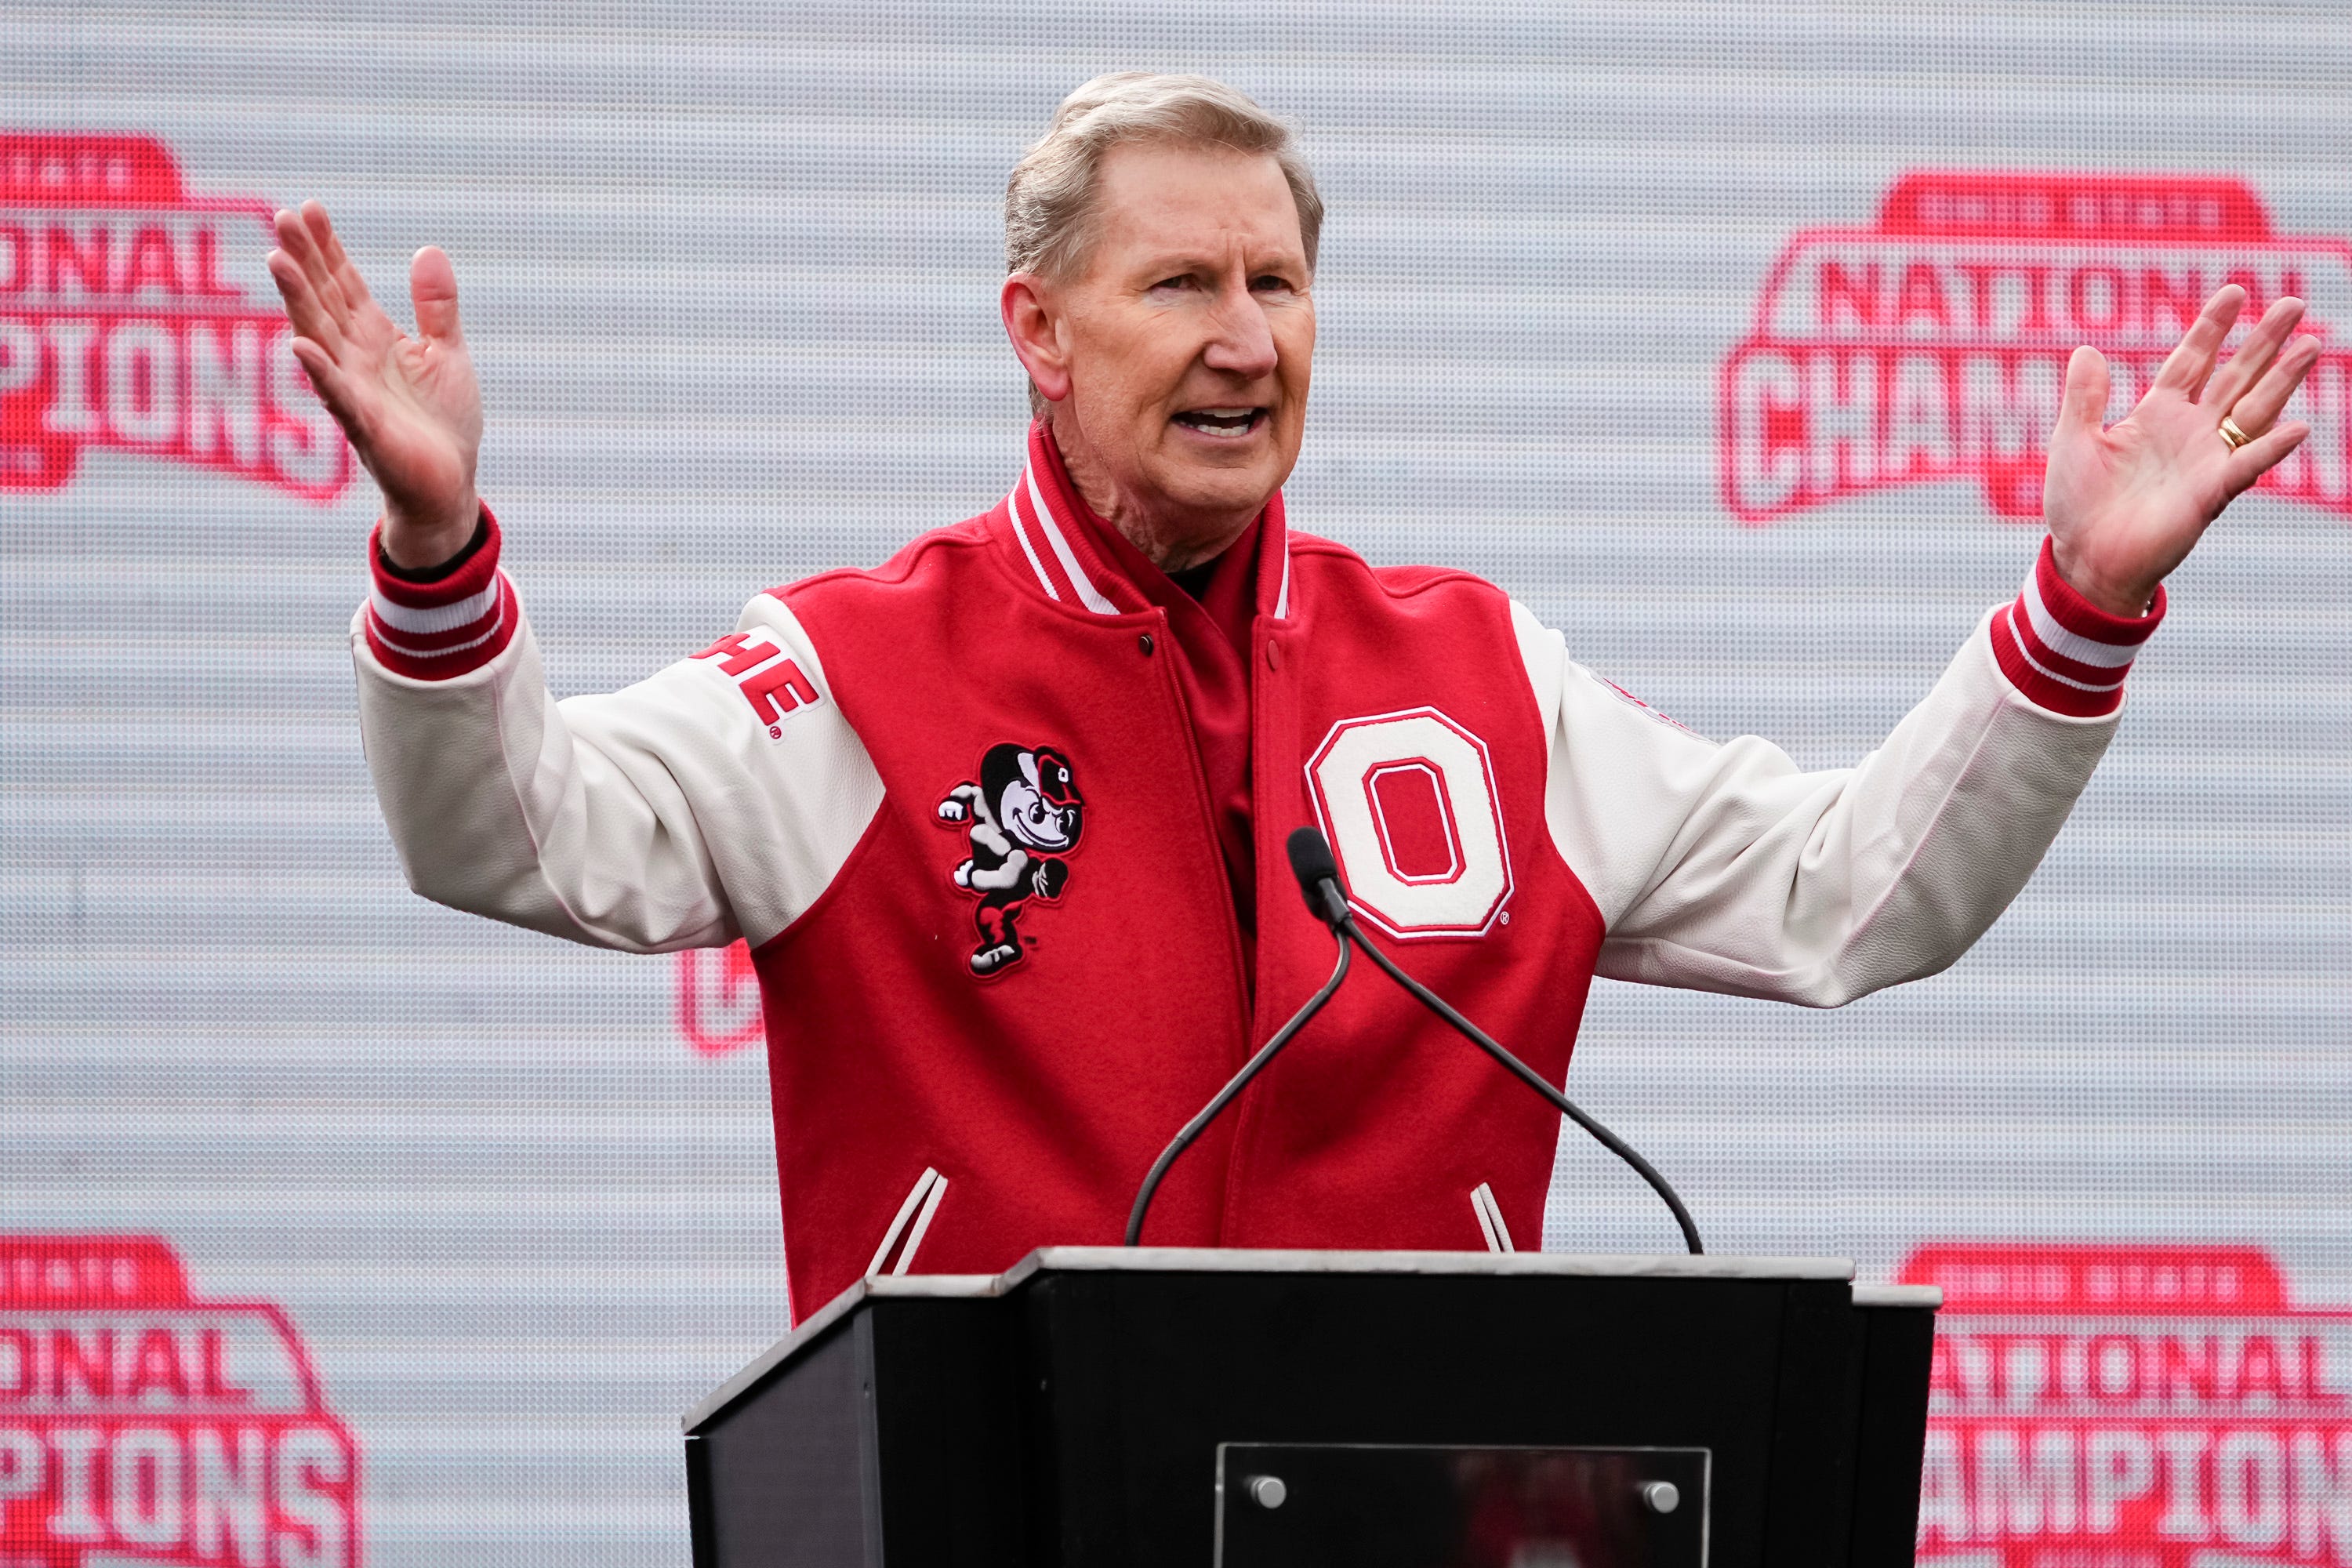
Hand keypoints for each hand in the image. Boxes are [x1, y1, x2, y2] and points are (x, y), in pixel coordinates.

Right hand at [267, 201, 482, 568]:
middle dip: (302, 260)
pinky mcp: (365, 427)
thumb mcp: (447, 352)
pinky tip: (300, 345)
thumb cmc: (441, 421)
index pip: (343, 283)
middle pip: (322, 300)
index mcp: (374, 337)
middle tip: (280, 217)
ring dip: (298, 301)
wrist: (448, 483)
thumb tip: (428, 250)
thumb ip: (436, 306)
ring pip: (319, 338)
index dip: (326, 247)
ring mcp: (354, 391)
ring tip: (277, 261)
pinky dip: (320, 372)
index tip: (307, 208)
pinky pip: (338, 396)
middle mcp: (355, 358)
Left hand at [2045, 285, 2316, 615]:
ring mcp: (2205, 460)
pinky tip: (2297, 428)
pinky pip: (2246, 466)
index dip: (2211, 328)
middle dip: (2263, 341)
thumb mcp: (2073, 441)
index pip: (2190, 361)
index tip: (2235, 292)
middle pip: (2235, 376)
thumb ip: (2084, 397)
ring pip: (2253, 410)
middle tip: (2294, 304)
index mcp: (2155, 415)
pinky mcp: (2210, 494)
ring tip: (2311, 343)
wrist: (2085, 560)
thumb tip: (2086, 349)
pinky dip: (2270, 449)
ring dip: (2282, 379)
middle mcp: (2189, 432)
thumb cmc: (2077, 505)